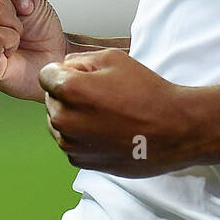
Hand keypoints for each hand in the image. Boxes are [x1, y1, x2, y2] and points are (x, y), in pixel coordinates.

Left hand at [39, 48, 199, 176]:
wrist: (173, 130)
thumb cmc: (147, 93)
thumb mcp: (114, 58)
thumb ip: (80, 59)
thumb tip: (65, 69)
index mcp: (69, 90)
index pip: (46, 75)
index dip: (66, 72)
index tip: (85, 76)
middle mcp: (64, 119)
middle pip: (51, 99)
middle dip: (68, 94)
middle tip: (102, 94)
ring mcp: (71, 144)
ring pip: (58, 122)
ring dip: (74, 115)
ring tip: (106, 113)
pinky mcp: (81, 161)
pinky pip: (70, 142)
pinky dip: (82, 135)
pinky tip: (107, 130)